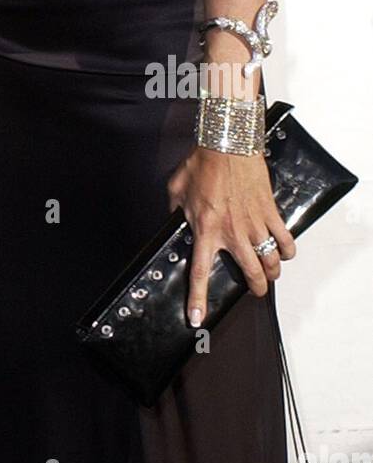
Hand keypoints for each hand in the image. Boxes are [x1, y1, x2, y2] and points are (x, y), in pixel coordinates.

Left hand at [166, 146, 295, 325]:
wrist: (227, 144)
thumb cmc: (201, 163)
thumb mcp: (177, 189)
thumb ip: (175, 211)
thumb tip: (174, 221)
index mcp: (206, 230)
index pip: (201, 273)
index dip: (198, 300)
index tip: (197, 319)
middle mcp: (233, 234)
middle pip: (252, 276)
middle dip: (256, 289)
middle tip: (255, 290)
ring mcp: (255, 225)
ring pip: (272, 263)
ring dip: (272, 272)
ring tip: (270, 273)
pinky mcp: (270, 213)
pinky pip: (286, 241)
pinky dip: (287, 250)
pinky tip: (283, 251)